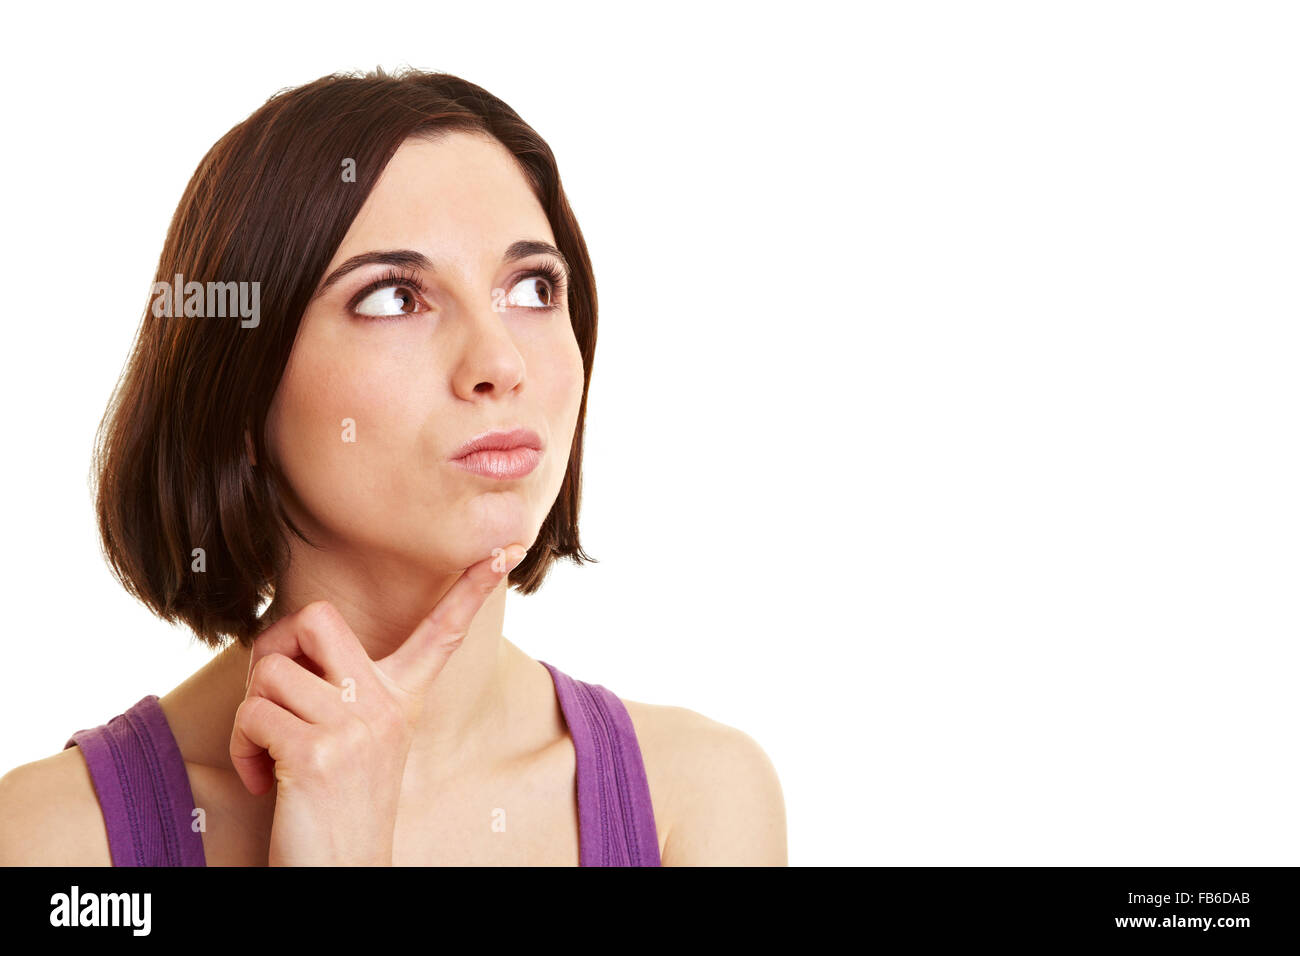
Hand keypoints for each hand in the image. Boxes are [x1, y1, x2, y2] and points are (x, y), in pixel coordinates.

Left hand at [228, 543, 528, 865]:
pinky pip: (253, 716)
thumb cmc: (337, 807)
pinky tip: (263, 781)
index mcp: (403, 698)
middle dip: (274, 644)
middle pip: (317, 618)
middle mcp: (386, 706)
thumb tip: (284, 650)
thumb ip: (342, 692)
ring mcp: (355, 727)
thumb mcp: (358, 741)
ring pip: (268, 673)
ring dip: (251, 715)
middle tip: (273, 690)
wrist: (342, 873)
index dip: (471, 590)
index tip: (502, 551)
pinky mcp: (318, 753)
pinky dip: (243, 748)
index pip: (442, 632)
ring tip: (270, 754)